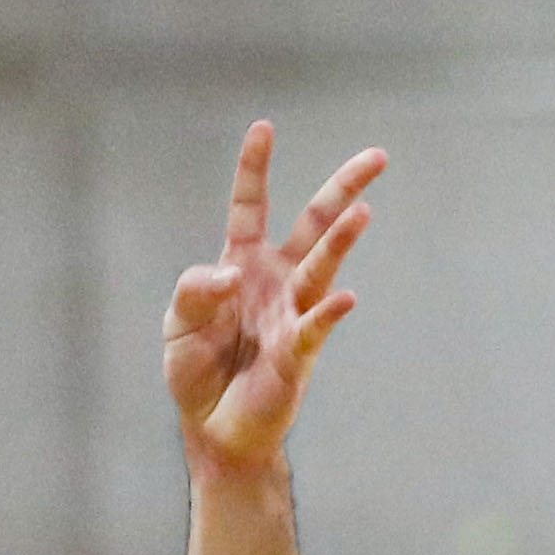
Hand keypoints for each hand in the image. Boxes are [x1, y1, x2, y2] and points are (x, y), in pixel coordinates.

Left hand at [164, 123, 385, 469]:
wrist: (214, 426)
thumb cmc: (198, 369)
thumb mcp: (177, 325)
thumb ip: (193, 291)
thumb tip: (231, 275)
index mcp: (243, 264)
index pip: (250, 207)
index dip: (254, 169)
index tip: (264, 128)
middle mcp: (276, 280)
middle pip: (313, 225)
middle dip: (343, 191)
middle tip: (377, 157)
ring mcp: (292, 313)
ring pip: (321, 268)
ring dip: (340, 241)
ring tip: (363, 212)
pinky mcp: (299, 352)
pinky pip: (315, 327)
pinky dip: (328, 313)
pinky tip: (344, 298)